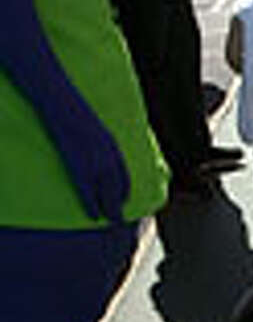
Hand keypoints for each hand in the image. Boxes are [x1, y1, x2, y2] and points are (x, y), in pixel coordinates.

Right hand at [51, 99, 130, 221]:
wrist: (59, 100)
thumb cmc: (71, 108)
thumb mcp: (91, 124)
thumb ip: (97, 140)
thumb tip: (96, 149)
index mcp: (111, 145)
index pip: (123, 175)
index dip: (124, 190)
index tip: (124, 201)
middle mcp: (107, 155)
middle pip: (118, 187)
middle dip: (119, 205)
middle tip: (120, 220)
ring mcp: (94, 160)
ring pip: (107, 192)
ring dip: (110, 209)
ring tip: (112, 222)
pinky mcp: (78, 163)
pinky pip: (88, 190)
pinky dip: (92, 204)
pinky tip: (94, 216)